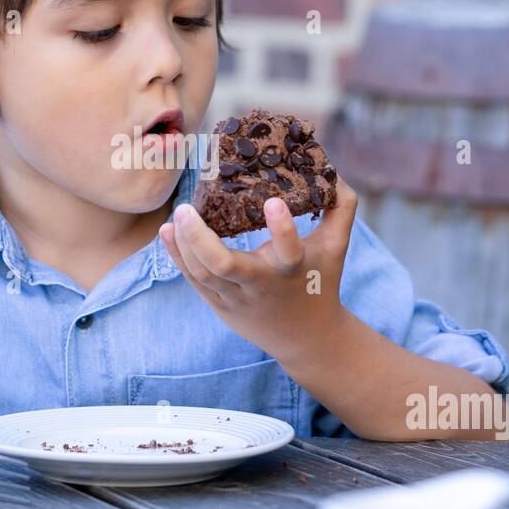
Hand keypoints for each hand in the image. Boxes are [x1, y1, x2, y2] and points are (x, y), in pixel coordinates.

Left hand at [158, 176, 358, 366]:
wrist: (307, 339)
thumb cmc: (321, 282)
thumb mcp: (336, 247)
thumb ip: (340, 207)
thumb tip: (330, 169)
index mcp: (292, 269)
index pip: (289, 250)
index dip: (282, 228)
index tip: (273, 201)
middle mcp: (262, 285)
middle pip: (224, 266)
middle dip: (200, 239)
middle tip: (186, 209)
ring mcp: (237, 298)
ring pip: (203, 274)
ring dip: (183, 245)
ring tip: (176, 216)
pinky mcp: (221, 306)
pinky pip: (195, 281)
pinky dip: (179, 257)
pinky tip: (167, 232)